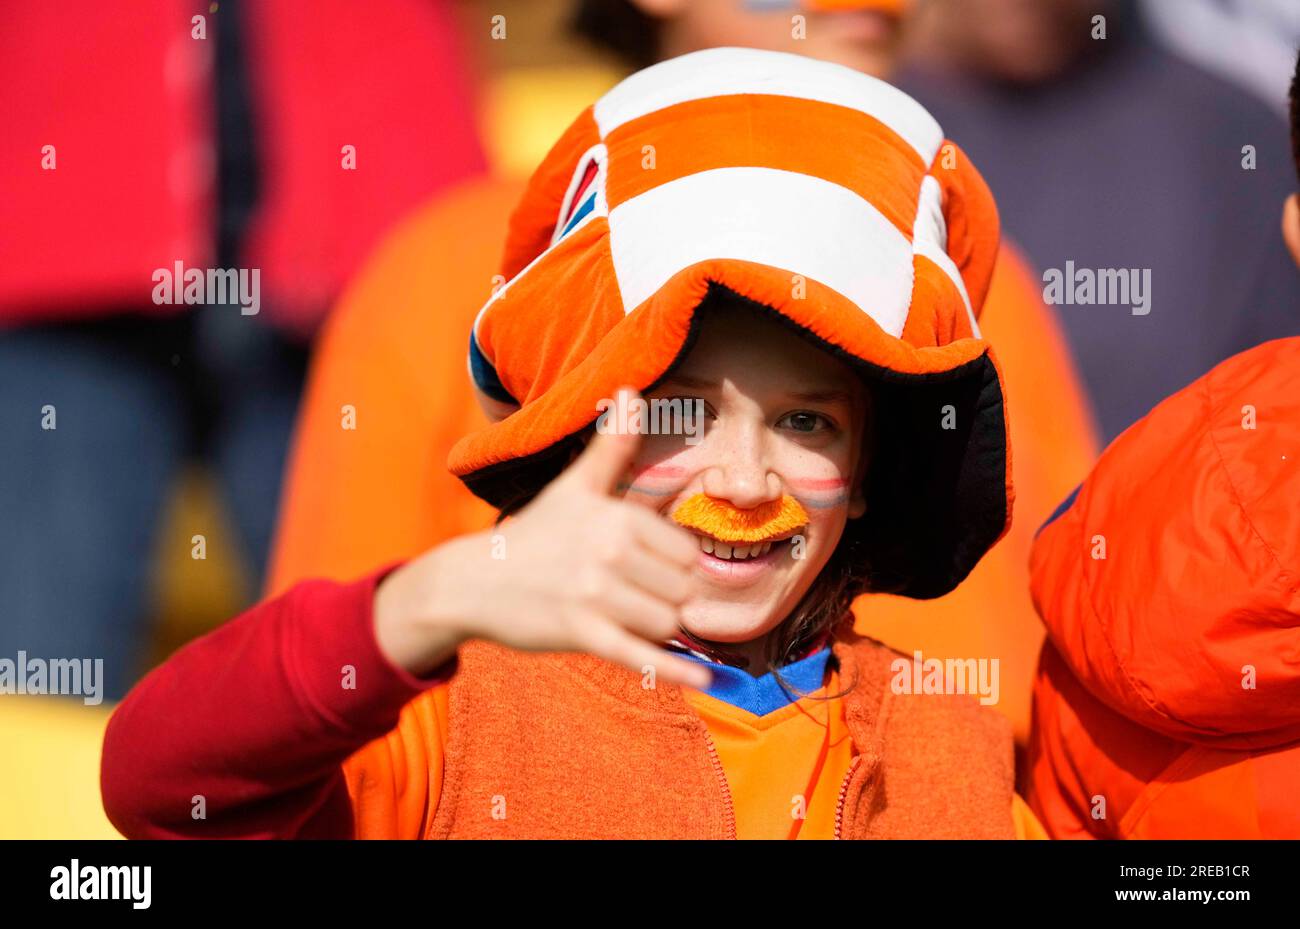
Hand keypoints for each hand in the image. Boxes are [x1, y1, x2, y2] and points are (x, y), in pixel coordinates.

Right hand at [375, 388, 711, 689]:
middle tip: (631, 597)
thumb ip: (611, 446)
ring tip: (625, 618)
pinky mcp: (582, 635)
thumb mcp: (575, 487)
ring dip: (657, 630)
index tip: (645, 569)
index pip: (686, 554)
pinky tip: (704, 681)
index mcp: (617, 516)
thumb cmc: (535, 535)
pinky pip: (643, 656)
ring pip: (667, 624)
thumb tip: (629, 390)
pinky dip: (677, 672)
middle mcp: (610, 552)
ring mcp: (596, 595)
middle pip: (682, 592)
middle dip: (667, 600)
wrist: (474, 582)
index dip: (672, 567)